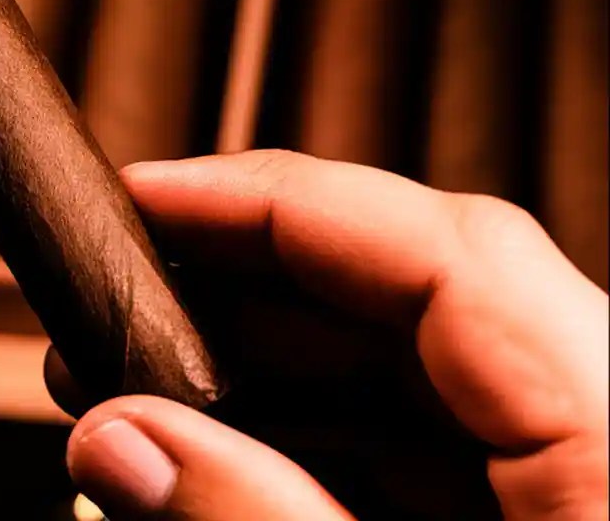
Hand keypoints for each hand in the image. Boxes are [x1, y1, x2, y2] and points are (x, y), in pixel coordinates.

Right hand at [52, 151, 607, 519]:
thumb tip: (125, 442)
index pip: (451, 248)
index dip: (280, 202)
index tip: (153, 195)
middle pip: (418, 298)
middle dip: (248, 293)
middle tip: (121, 299)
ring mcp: (590, 473)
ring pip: (418, 376)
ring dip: (269, 374)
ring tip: (148, 388)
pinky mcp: (560, 515)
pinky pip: (437, 450)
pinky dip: (322, 444)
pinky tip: (228, 454)